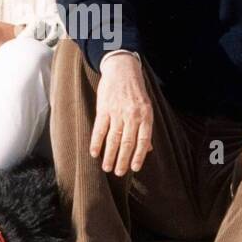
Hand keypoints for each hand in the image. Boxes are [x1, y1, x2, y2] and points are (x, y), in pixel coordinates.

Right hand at [91, 53, 153, 175]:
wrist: (122, 69)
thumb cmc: (136, 90)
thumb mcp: (146, 107)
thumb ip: (145, 128)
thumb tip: (147, 149)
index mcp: (145, 115)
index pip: (143, 140)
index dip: (139, 156)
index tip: (134, 168)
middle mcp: (132, 115)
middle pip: (127, 142)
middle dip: (122, 160)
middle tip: (118, 173)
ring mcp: (117, 112)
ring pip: (113, 138)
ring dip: (109, 155)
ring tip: (106, 168)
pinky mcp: (104, 108)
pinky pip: (100, 129)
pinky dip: (96, 142)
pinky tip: (94, 152)